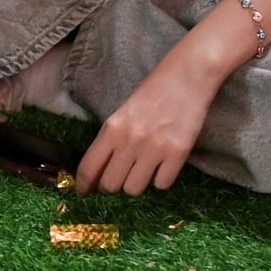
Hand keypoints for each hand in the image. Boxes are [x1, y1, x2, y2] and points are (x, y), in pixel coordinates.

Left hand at [74, 55, 216, 194]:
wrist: (187, 77)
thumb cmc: (153, 92)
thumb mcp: (123, 113)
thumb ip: (112, 139)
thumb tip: (101, 169)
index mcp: (112, 128)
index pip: (89, 167)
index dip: (84, 185)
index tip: (84, 194)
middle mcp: (130, 141)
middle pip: (111, 184)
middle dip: (112, 186)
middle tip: (119, 178)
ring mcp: (155, 148)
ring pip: (134, 189)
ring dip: (136, 184)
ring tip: (142, 171)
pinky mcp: (179, 153)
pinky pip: (162, 184)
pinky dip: (161, 180)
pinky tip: (162, 167)